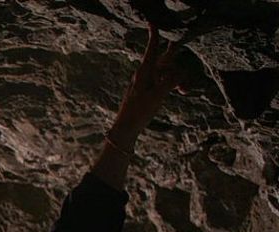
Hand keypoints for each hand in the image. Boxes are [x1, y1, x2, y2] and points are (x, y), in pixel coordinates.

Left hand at [108, 25, 182, 151]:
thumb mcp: (157, 96)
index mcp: (144, 72)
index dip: (154, 36)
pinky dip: (175, 84)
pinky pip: (166, 81)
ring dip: (179, 78)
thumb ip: (170, 81)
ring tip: (185, 91)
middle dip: (178, 66)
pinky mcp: (150, 90)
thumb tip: (181, 72)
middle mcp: (145, 75)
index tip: (153, 22)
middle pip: (165, 61)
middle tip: (185, 69)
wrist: (126, 129)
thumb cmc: (139, 112)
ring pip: (168, 72)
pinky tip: (183, 91)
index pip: (152, 50)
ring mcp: (147, 82)